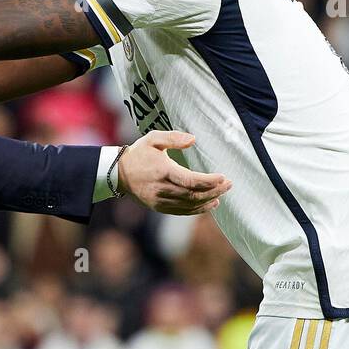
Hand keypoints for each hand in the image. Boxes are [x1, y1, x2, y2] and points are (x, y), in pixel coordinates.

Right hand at [117, 130, 232, 215]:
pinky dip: (198, 209)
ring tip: (222, 193)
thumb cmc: (138, 153)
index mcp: (162, 171)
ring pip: (190, 205)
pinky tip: (210, 204)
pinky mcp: (159, 207)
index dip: (209, 181)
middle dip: (214, 190)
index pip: (190, 180)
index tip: (223, 177)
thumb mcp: (152, 139)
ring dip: (209, 200)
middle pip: (193, 194)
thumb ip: (173, 137)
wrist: (118, 174)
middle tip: (229, 184)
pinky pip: (182, 211)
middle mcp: (162, 189)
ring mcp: (160, 201)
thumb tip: (193, 140)